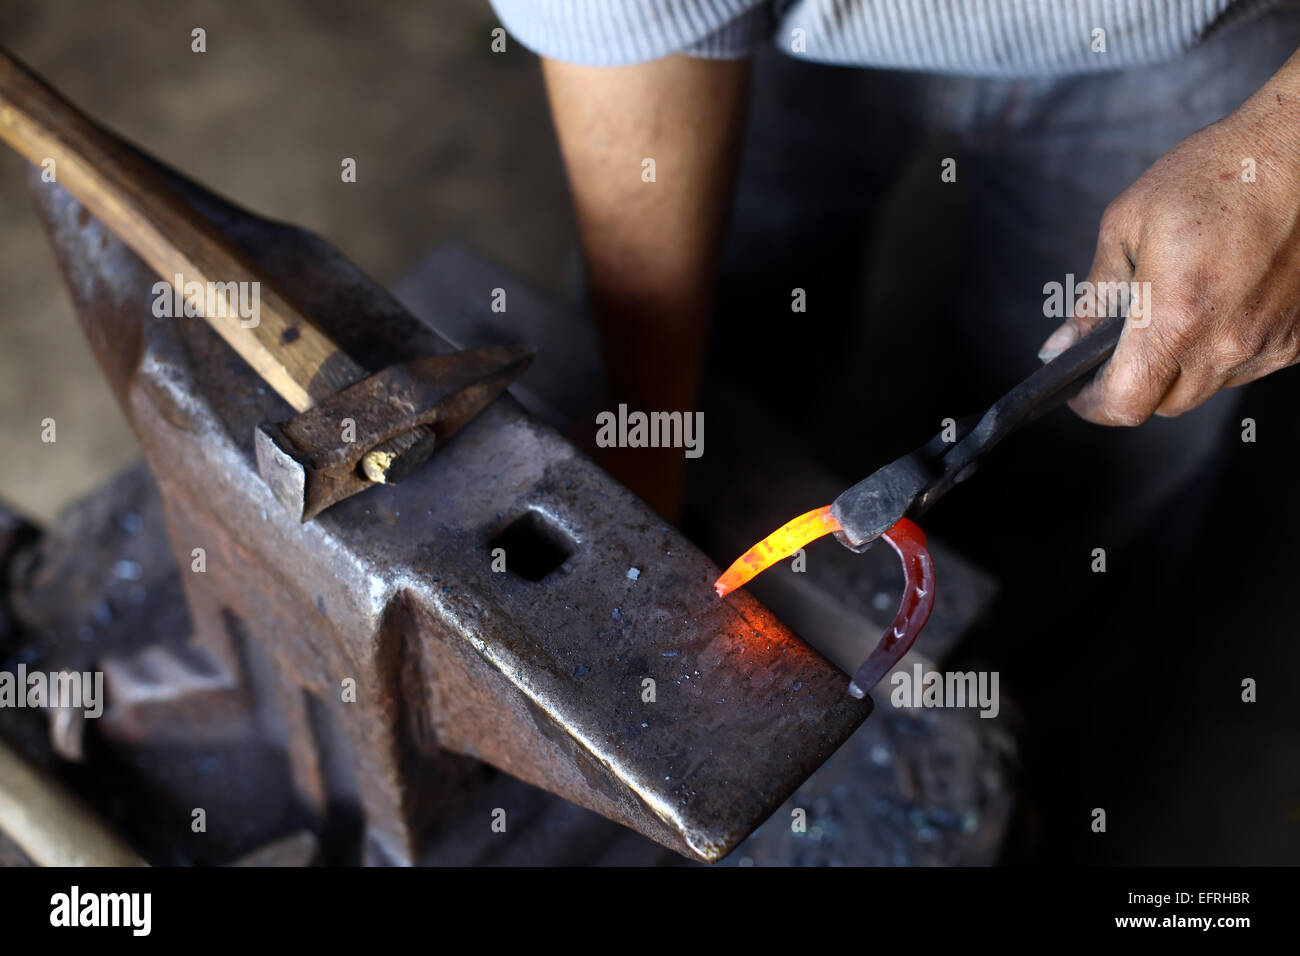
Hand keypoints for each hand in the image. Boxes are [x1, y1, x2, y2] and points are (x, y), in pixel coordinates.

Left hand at [1039, 66, 1299, 424]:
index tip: (1079, 389)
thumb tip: (1061, 346)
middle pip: (1163, 404)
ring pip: (1205, 387)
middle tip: (1121, 344)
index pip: (1125, 404)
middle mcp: (1227, 342)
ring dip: (1180, 366)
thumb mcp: (1127, 225)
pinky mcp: (1298, 339)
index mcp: (1177, 317)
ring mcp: (1268, 344)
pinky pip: (1246, 365)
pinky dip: (1223, 349)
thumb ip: (1093, 298)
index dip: (1093, 405)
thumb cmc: (1214, 173)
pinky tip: (1220, 303)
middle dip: (1133, 382)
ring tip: (1178, 308)